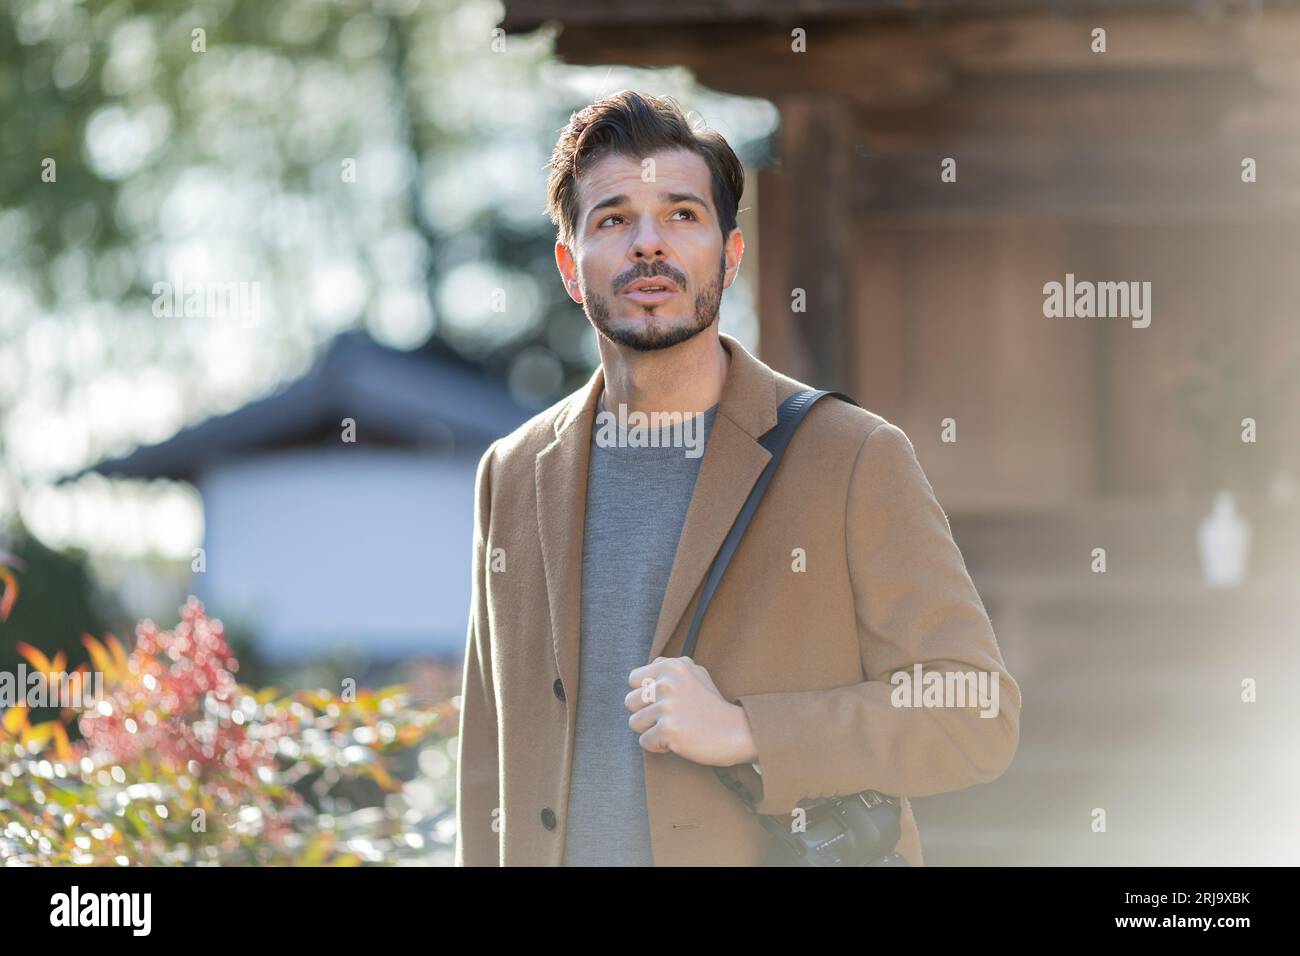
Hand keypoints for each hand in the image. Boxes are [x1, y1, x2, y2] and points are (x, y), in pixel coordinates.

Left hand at [625, 656, 757, 765]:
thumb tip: (643, 673)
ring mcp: (668, 706)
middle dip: (646, 713)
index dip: (645, 694)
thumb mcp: (696, 675)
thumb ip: (669, 670)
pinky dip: (658, 746)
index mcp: (672, 666)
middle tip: (669, 718)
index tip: (664, 702)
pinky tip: (678, 740)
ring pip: (634, 723)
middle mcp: (668, 683)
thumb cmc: (713, 706)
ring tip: (674, 729)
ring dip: (651, 730)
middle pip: (630, 702)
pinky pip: (645, 741)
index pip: (633, 678)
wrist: (737, 732)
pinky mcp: (668, 729)